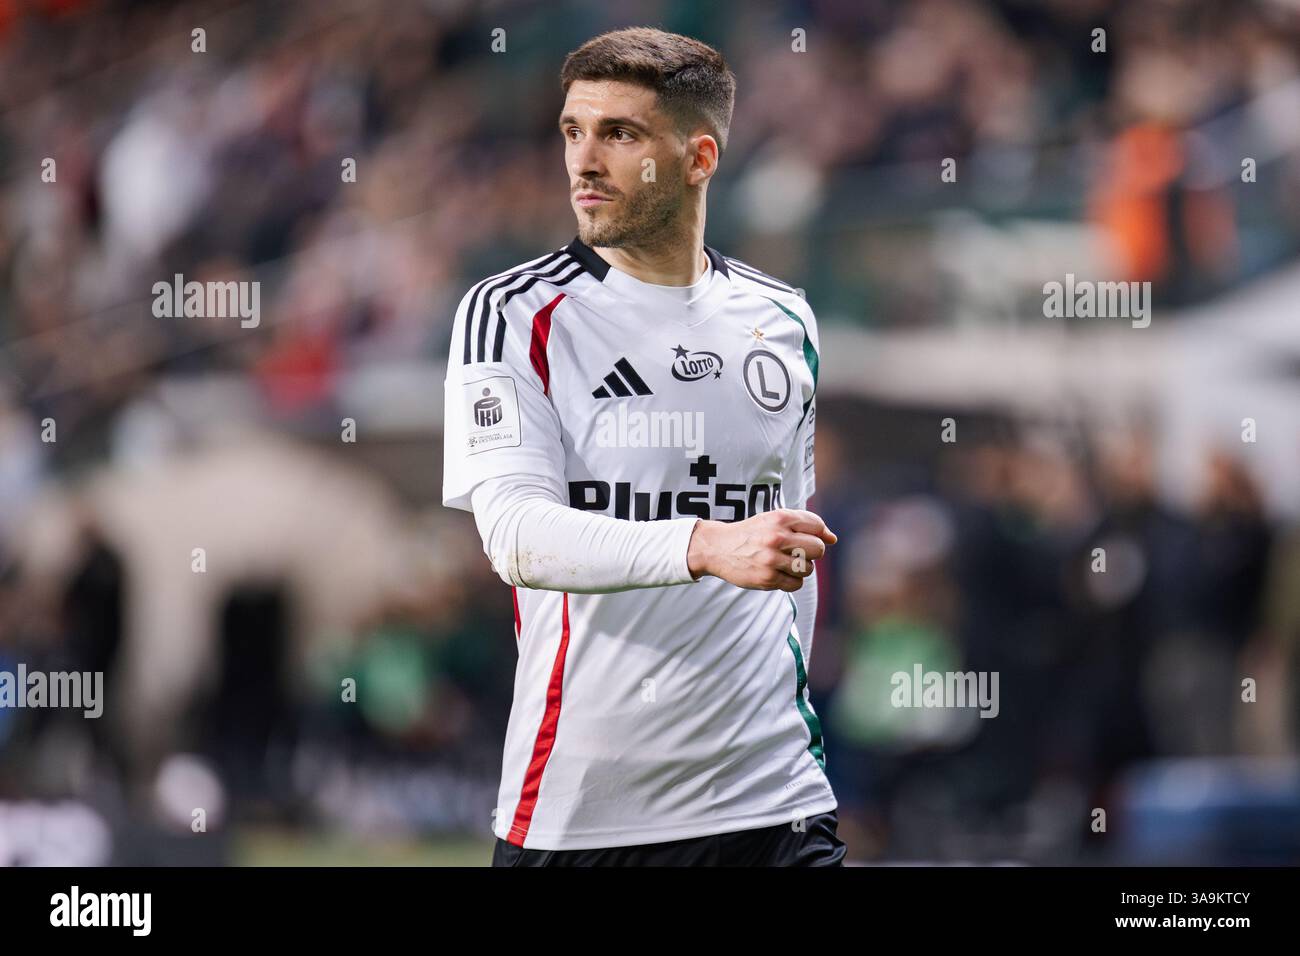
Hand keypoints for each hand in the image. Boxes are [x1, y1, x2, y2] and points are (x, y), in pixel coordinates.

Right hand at [686, 509, 836, 591]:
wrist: (718, 548)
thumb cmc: (752, 533)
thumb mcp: (774, 520)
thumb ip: (804, 525)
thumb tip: (833, 539)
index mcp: (780, 518)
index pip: (817, 526)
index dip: (819, 534)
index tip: (808, 539)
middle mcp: (777, 537)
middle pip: (818, 549)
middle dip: (812, 554)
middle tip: (796, 553)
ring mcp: (772, 559)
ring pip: (809, 569)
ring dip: (801, 569)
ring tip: (784, 564)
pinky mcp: (767, 578)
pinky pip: (796, 584)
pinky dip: (792, 581)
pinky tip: (779, 574)